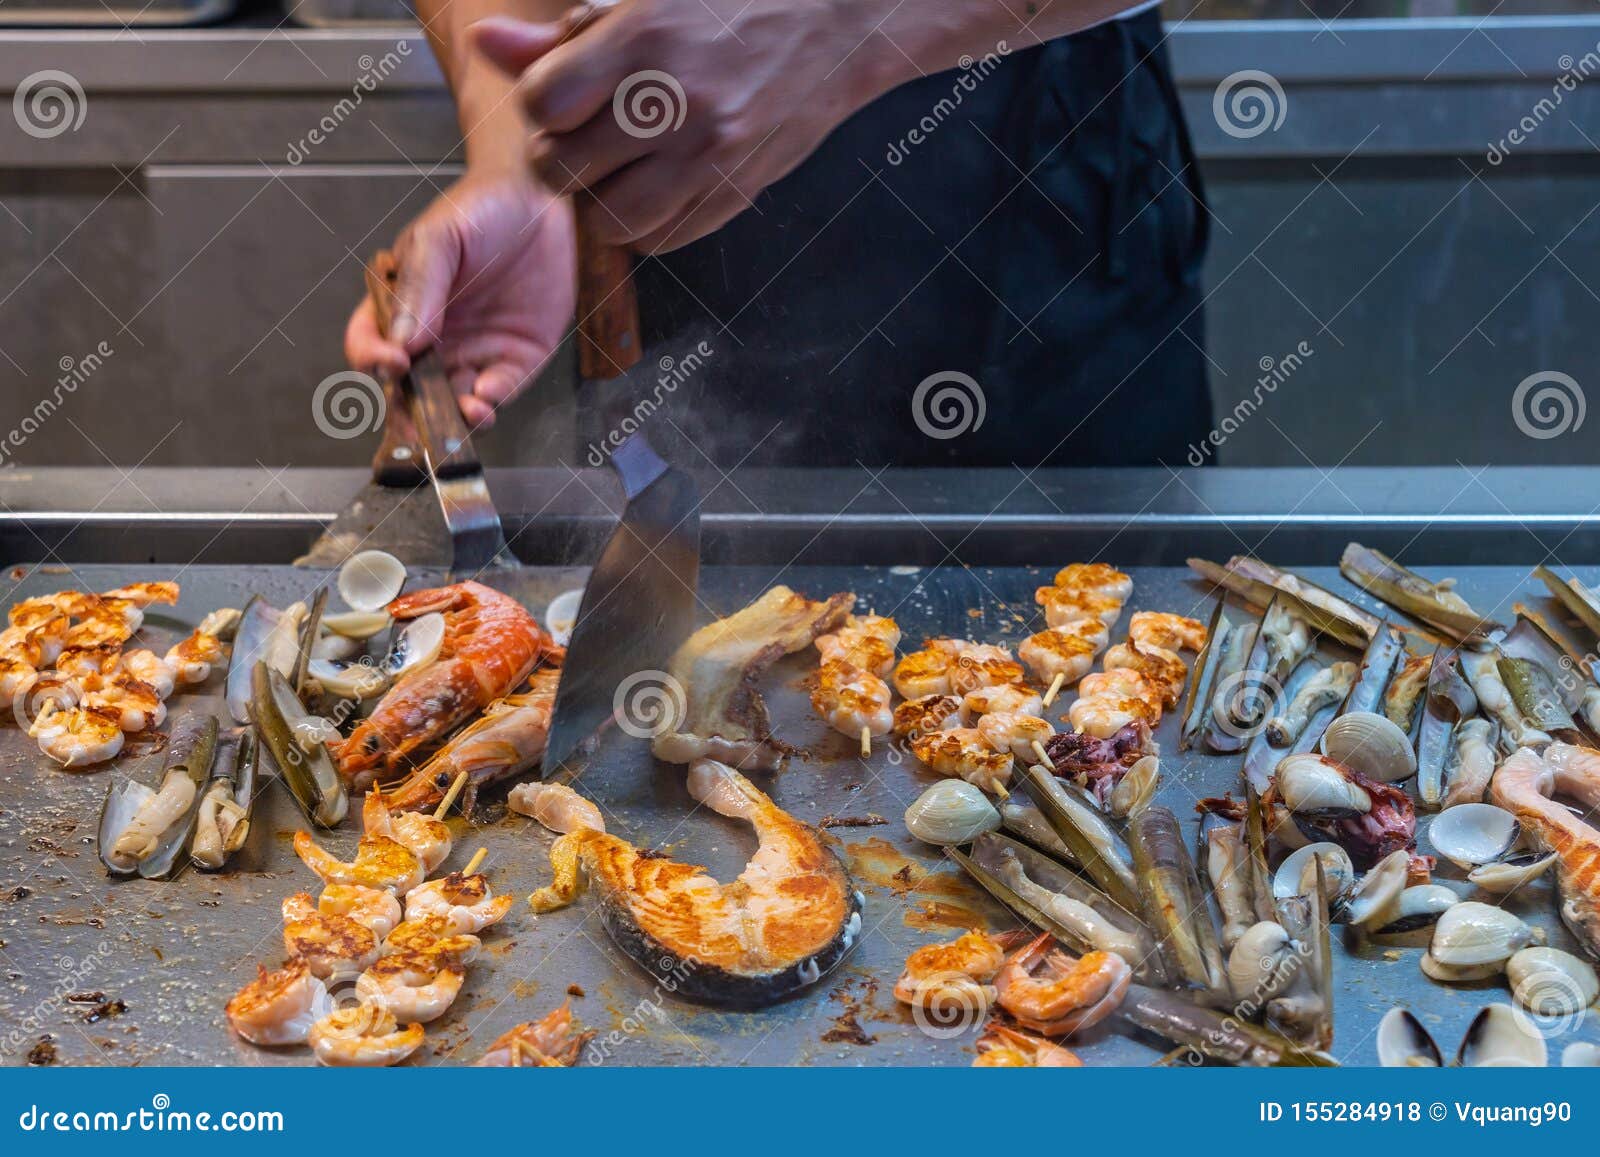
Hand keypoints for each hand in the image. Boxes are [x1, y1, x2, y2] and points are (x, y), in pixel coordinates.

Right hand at [344, 170, 574, 426]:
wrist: (539, 199)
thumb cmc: (478, 209)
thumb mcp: (438, 238)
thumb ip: (420, 287)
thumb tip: (401, 342)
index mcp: (398, 307)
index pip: (369, 345)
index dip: (373, 360)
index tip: (395, 361)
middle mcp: (432, 338)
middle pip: (408, 391)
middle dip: (411, 416)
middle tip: (421, 429)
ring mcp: (474, 350)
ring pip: (454, 402)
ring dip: (455, 418)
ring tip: (468, 414)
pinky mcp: (516, 358)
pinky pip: (500, 390)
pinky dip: (492, 400)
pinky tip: (489, 396)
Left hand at [474, 0, 889, 252]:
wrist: (841, 21)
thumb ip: (562, 35)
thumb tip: (488, 45)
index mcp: (644, 40)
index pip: (542, 106)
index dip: (542, 105)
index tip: (564, 95)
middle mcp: (673, 105)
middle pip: (564, 170)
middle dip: (562, 155)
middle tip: (587, 133)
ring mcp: (708, 157)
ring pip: (608, 219)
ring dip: (598, 200)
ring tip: (618, 167)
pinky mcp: (735, 192)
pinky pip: (661, 238)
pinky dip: (644, 223)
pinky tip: (655, 186)